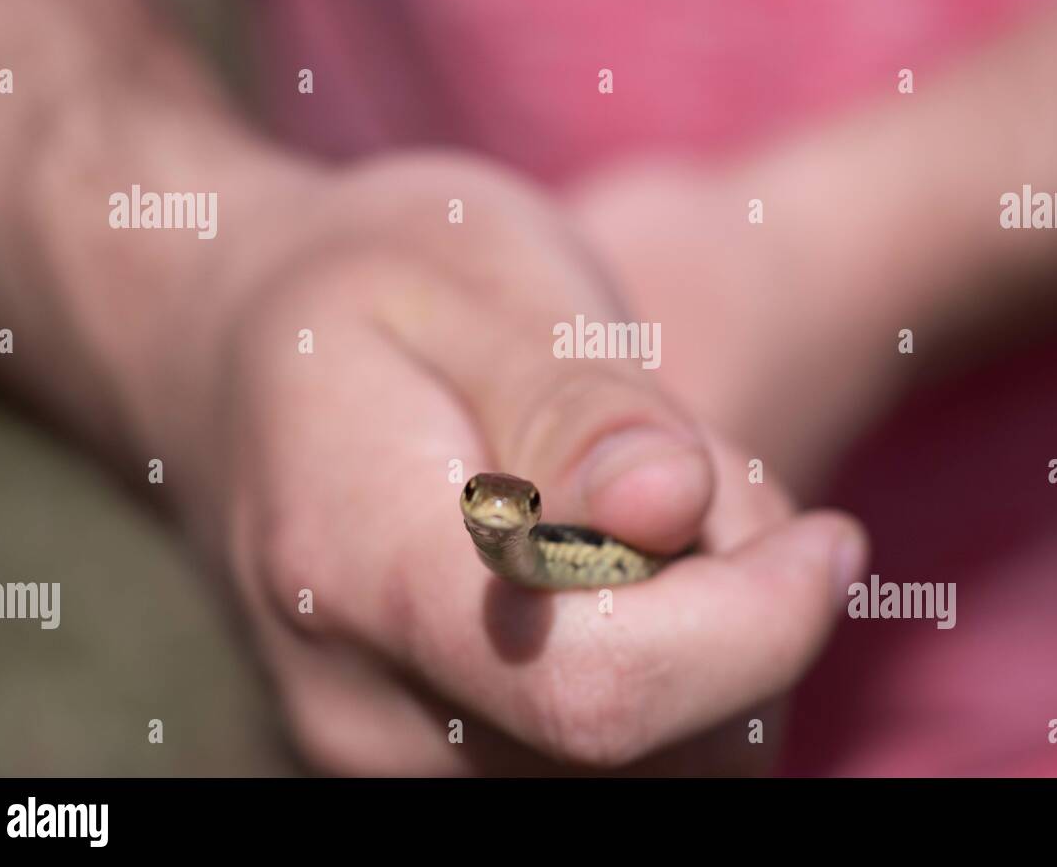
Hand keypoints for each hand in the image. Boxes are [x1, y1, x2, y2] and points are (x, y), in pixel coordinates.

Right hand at [189, 154, 865, 773]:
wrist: (226, 354)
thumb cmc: (365, 290)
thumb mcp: (479, 280)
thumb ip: (577, 407)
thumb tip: (672, 512)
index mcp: (359, 570)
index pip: (605, 692)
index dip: (761, 630)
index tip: (830, 540)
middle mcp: (362, 712)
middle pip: (656, 757)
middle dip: (740, 627)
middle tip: (691, 483)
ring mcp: (390, 759)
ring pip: (657, 777)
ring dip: (711, 653)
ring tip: (638, 513)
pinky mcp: (432, 767)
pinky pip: (620, 773)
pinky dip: (672, 684)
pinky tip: (617, 577)